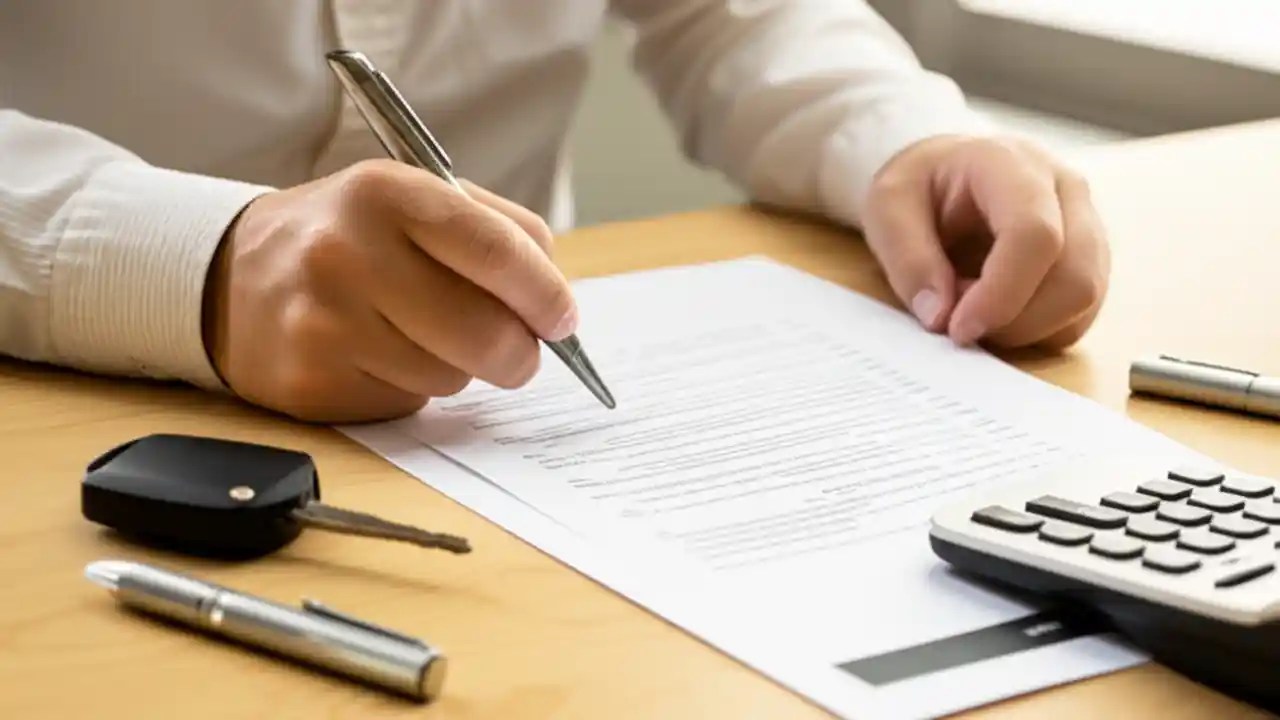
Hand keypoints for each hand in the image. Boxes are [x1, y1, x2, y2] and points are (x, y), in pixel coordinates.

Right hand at [202, 159, 575, 422]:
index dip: (545, 294)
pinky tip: (378, 357)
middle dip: (520, 352)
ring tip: (420, 335)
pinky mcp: (310, 383)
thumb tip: (557, 302)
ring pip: (450, 376)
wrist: (228, 276)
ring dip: (459, 367)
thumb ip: (496, 232)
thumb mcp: (413, 199)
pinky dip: (413, 388)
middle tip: (522, 351)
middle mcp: (347, 255)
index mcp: (385, 194)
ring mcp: (324, 324)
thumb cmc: (350, 236)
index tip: (563, 319)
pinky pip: (406, 403)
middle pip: (483, 332)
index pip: (494, 251)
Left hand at [861, 135, 1108, 348]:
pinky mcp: (1091, 262)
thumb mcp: (887, 209)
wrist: (944, 174)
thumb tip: (940, 317)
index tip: (958, 329)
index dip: (1001, 294)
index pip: (1035, 234)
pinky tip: (995, 314)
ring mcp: (1088, 226)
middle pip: (1075, 277)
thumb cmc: (918, 188)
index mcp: (1013, 165)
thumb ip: (907, 259)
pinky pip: (1078, 317)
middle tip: (957, 321)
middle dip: (1013, 321)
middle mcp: (1066, 190)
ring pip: (1083, 302)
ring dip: (1022, 329)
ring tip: (970, 309)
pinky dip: (1034, 332)